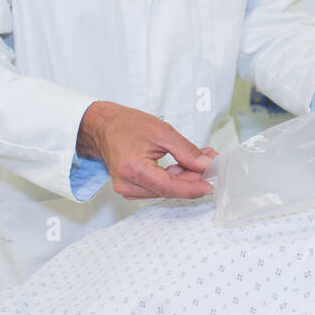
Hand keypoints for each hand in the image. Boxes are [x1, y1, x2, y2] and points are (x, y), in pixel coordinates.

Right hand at [77, 101, 216, 200]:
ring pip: (164, 190)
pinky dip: (172, 178)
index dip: (193, 188)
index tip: (211, 186)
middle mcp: (127, 184)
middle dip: (193, 178)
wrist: (104, 125)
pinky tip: (184, 166)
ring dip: (184, 178)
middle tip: (211, 164)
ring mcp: (126, 188)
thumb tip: (206, 165)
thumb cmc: (127, 125)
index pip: (169, 187)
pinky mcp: (129, 187)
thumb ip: (186, 151)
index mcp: (133, 170)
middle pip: (168, 190)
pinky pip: (156, 187)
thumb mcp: (163, 132)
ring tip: (200, 160)